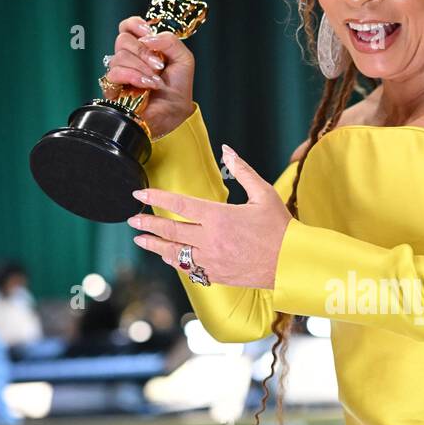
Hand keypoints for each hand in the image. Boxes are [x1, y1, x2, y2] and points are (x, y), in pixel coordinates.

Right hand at [104, 14, 196, 137]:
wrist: (174, 112)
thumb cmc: (177, 88)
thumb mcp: (184, 59)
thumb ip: (170, 41)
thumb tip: (147, 39)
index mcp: (143, 47)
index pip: (127, 26)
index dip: (134, 25)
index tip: (147, 33)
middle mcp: (129, 57)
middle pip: (122, 39)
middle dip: (143, 52)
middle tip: (159, 66)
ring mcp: (119, 72)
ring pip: (119, 56)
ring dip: (142, 68)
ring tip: (155, 81)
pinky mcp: (112, 87)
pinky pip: (115, 73)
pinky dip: (134, 77)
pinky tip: (146, 86)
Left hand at [127, 146, 292, 288]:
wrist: (291, 263)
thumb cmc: (280, 227)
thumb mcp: (264, 193)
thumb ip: (243, 170)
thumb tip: (228, 150)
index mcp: (220, 217)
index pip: (179, 205)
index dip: (156, 197)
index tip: (138, 194)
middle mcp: (212, 240)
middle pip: (171, 231)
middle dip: (147, 223)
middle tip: (132, 218)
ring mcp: (213, 260)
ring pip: (175, 253)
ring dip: (155, 245)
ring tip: (140, 239)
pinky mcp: (217, 275)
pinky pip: (189, 268)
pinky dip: (176, 260)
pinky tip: (167, 256)